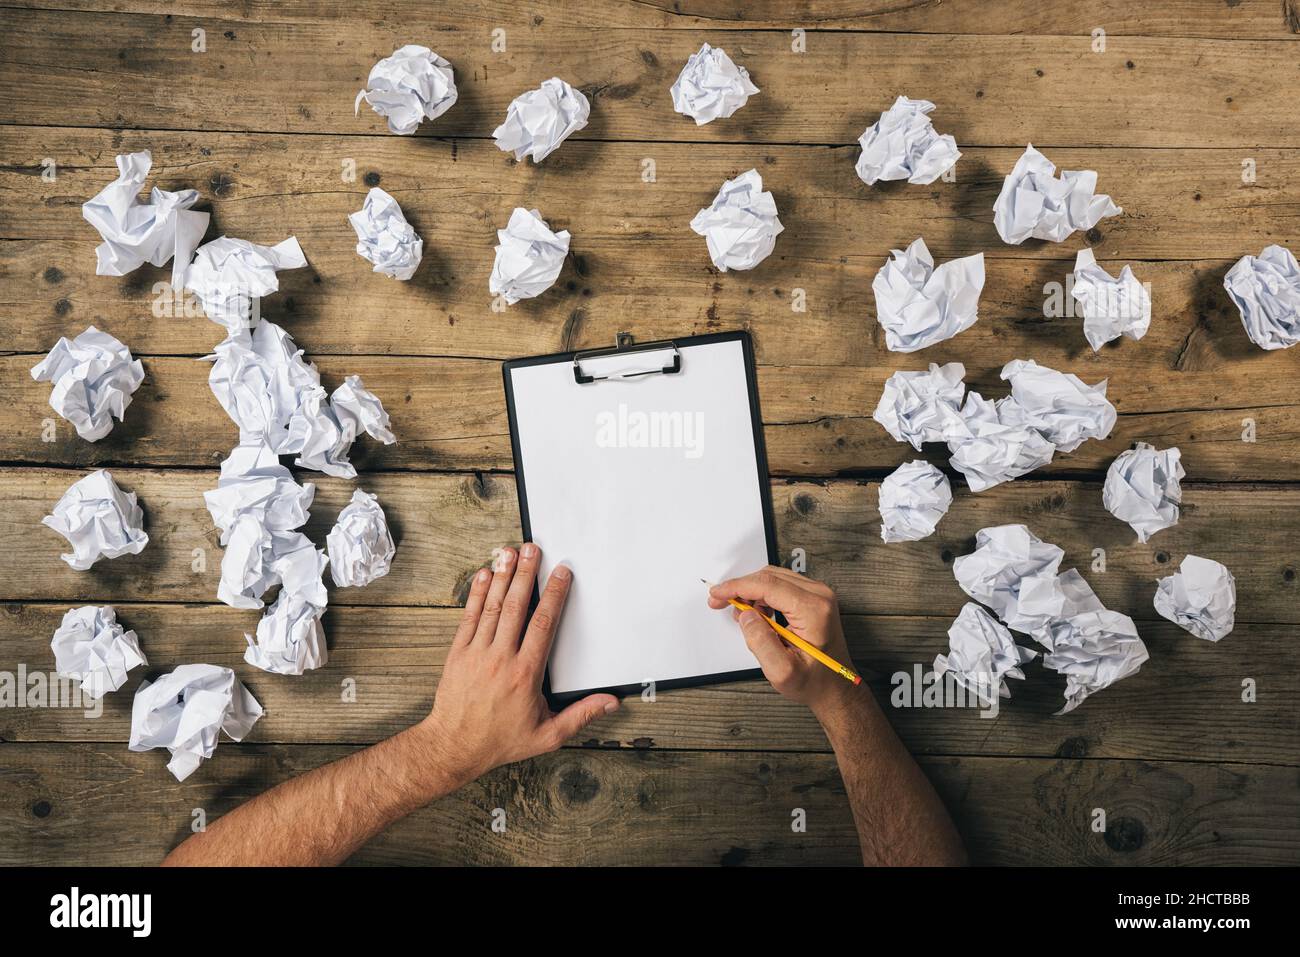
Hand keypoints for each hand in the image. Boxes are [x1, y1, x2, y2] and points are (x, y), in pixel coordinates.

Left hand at [422, 543, 617, 786]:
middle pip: (517, 607)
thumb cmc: (500, 741)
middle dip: (527, 574)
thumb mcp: (548, 735)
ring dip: (503, 577)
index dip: (555, 595)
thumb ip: (581, 715)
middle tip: (533, 549)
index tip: (562, 574)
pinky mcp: (458, 653)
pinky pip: (469, 617)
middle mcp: (500, 658)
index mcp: (525, 674)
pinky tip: (485, 575)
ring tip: (510, 552)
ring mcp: (477, 653)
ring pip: (493, 607)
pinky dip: (477, 594)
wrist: (454, 746)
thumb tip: (611, 702)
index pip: (543, 625)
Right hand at [708, 566, 858, 714]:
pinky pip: (781, 584)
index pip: (767, 585)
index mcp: (813, 610)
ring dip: (751, 591)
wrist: (835, 686)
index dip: (736, 587)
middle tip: (719, 603)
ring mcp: (818, 594)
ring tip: (740, 613)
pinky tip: (757, 612)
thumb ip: (760, 642)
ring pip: (773, 578)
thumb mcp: (782, 671)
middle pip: (769, 577)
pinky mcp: (814, 597)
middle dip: (740, 588)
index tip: (716, 594)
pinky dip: (762, 594)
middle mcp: (819, 595)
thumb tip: (746, 616)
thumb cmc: (814, 681)